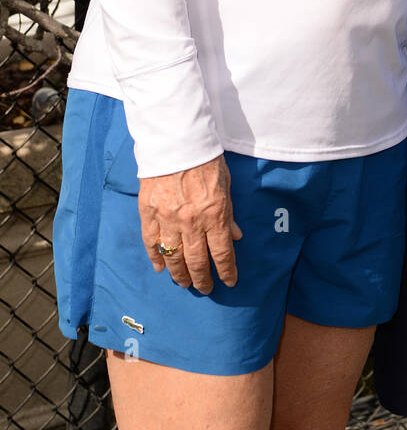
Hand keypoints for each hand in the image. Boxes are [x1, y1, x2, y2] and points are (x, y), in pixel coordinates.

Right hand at [138, 153, 242, 291]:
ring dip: (179, 274)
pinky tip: (160, 268)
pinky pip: (151, 242)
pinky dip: (155, 257)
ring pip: (173, 257)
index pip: (222, 253)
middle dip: (202, 279)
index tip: (229, 282)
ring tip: (184, 282)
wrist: (177, 141)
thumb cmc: (206, 160)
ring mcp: (168, 219)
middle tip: (205, 288)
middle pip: (197, 261)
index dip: (227, 271)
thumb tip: (236, 236)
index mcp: (215, 215)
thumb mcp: (226, 186)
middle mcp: (191, 222)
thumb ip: (229, 214)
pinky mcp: (149, 212)